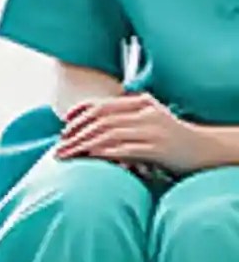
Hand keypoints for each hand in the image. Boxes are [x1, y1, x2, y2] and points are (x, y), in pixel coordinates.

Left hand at [56, 94, 206, 174]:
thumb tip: (89, 120)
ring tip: (67, 155)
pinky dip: (104, 153)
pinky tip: (89, 158)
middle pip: (100, 121)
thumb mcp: (149, 118)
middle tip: (59, 146)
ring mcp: (152, 131)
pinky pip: (125, 149)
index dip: (79, 115)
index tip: (63, 127)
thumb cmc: (170, 136)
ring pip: (108, 135)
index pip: (102, 106)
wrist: (203, 149)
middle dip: (76, 134)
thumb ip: (125, 115)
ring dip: (83, 146)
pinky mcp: (157, 149)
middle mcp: (146, 114)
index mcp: (141, 103)